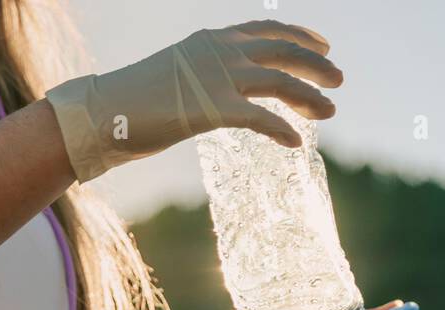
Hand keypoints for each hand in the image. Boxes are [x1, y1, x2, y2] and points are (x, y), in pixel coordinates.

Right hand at [46, 20, 342, 183]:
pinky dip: (282, 130)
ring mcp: (217, 77)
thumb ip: (209, 77)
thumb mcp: (182, 78)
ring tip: (330, 112)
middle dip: (315, 65)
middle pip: (282, 51)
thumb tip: (228, 95)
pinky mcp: (213, 108)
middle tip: (339, 80)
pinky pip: (260, 118)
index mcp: (212, 39)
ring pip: (279, 81)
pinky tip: (295, 144)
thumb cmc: (139, 102)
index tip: (323, 47)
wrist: (105, 112)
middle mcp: (219, 51)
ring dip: (310, 97)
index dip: (299, 36)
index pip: (266, 30)